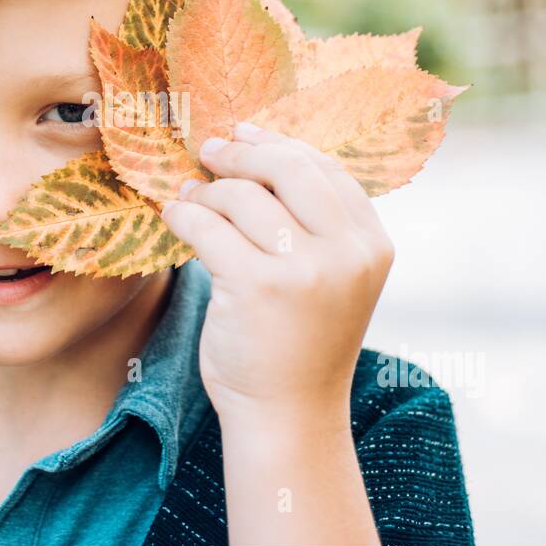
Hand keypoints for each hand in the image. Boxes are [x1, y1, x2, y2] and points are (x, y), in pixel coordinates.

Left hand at [158, 120, 394, 425]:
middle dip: (242, 153)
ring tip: (187, 198)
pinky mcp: (259, 287)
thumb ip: (311, 222)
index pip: (325, 169)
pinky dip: (184, 216)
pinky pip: (209, 227)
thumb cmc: (298, 340)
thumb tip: (253, 146)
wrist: (286, 414)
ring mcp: (306, 270)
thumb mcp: (328, 276)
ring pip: (243, 197)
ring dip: (205, 191)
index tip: (244, 132)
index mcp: (371, 244)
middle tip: (208, 150)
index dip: (280, 144)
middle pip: (288, 169)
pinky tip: (174, 219)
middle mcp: (348, 253)